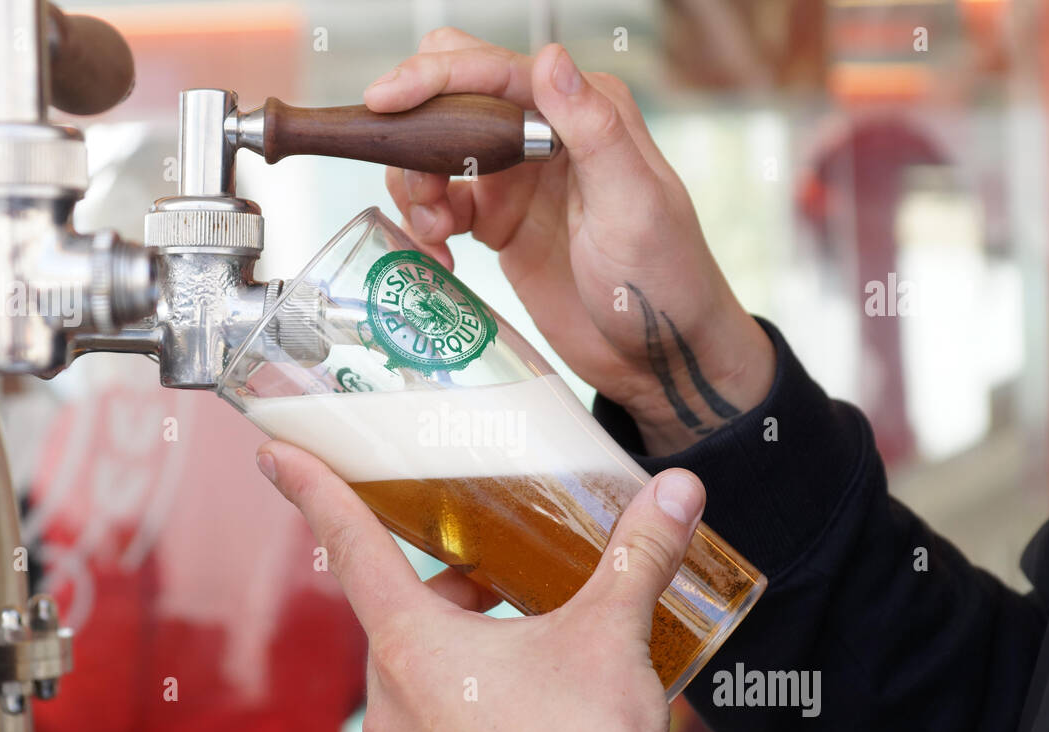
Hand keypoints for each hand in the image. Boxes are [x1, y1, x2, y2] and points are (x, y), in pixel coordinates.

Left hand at [257, 438, 716, 731]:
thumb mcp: (613, 633)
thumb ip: (640, 552)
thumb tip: (676, 492)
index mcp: (415, 646)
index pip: (351, 545)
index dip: (315, 492)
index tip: (279, 460)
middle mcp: (390, 706)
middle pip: (402, 620)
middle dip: (452, 599)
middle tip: (510, 595)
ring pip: (415, 686)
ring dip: (458, 664)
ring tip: (527, 671)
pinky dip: (462, 726)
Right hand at [367, 29, 775, 454]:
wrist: (658, 357)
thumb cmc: (665, 280)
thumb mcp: (633, 205)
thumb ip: (593, 130)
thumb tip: (550, 58)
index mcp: (583, 110)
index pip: (493, 70)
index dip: (431, 77)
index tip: (384, 100)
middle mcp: (544, 132)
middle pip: (452, 100)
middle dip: (416, 133)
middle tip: (414, 187)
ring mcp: (518, 178)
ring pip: (436, 154)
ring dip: (416, 188)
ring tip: (436, 232)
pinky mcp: (499, 222)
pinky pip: (441, 205)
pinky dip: (426, 225)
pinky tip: (441, 255)